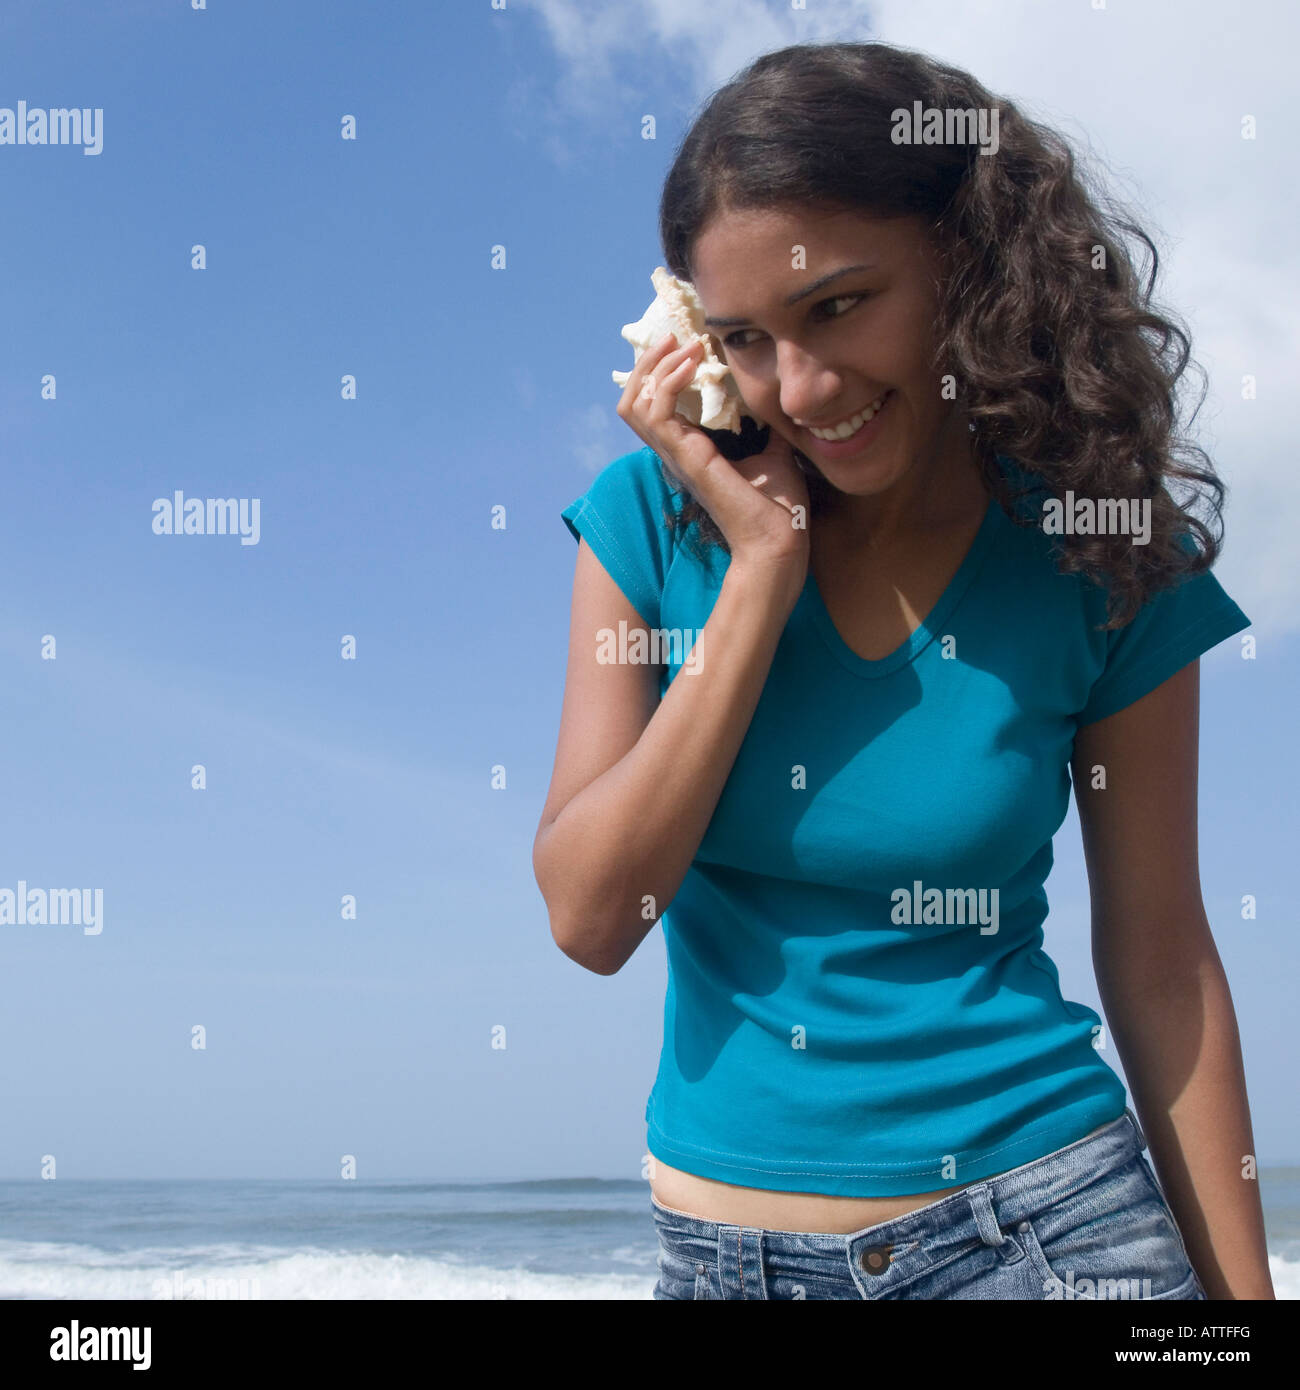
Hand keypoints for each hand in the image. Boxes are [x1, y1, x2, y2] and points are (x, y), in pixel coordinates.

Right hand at [615, 332, 809, 576]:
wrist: (780, 541)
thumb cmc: (777, 505)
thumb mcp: (774, 448)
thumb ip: (765, 422)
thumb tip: (778, 392)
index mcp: (689, 449)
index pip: (653, 404)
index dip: (659, 370)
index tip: (687, 342)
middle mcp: (675, 452)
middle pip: (632, 400)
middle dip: (648, 362)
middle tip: (675, 336)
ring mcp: (677, 456)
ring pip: (634, 404)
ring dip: (656, 367)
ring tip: (685, 346)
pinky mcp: (687, 459)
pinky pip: (657, 413)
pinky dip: (668, 383)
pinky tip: (691, 365)